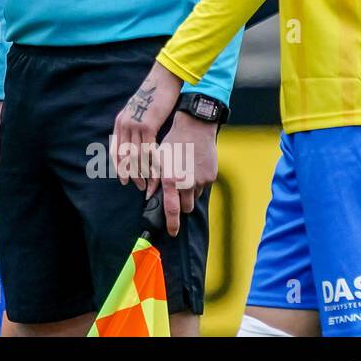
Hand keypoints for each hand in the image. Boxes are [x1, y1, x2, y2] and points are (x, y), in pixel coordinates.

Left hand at [112, 60, 182, 192]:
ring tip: (148, 184)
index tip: (124, 180)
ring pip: (136, 155)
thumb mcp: (139, 111)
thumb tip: (136, 139)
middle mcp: (124, 124)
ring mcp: (135, 125)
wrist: (162, 79)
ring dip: (142, 172)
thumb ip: (134, 125)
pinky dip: (153, 162)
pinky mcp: (148, 125)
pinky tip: (158, 171)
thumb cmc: (154, 95)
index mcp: (120, 122)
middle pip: (124, 156)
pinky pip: (149, 149)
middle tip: (139, 186)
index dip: (119, 167)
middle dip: (131, 174)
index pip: (115, 150)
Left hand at [156, 113, 217, 236]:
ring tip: (185, 175)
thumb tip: (148, 195)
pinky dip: (198, 183)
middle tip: (177, 192)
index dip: (172, 224)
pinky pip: (204, 187)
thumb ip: (154, 180)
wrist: (195, 128)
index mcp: (171, 179)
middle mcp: (187, 183)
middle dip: (181, 204)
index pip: (172, 209)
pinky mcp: (211, 176)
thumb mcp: (158, 159)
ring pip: (195, 197)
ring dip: (190, 192)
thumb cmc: (173, 142)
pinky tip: (194, 168)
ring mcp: (201, 181)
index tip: (172, 232)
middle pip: (186, 207)